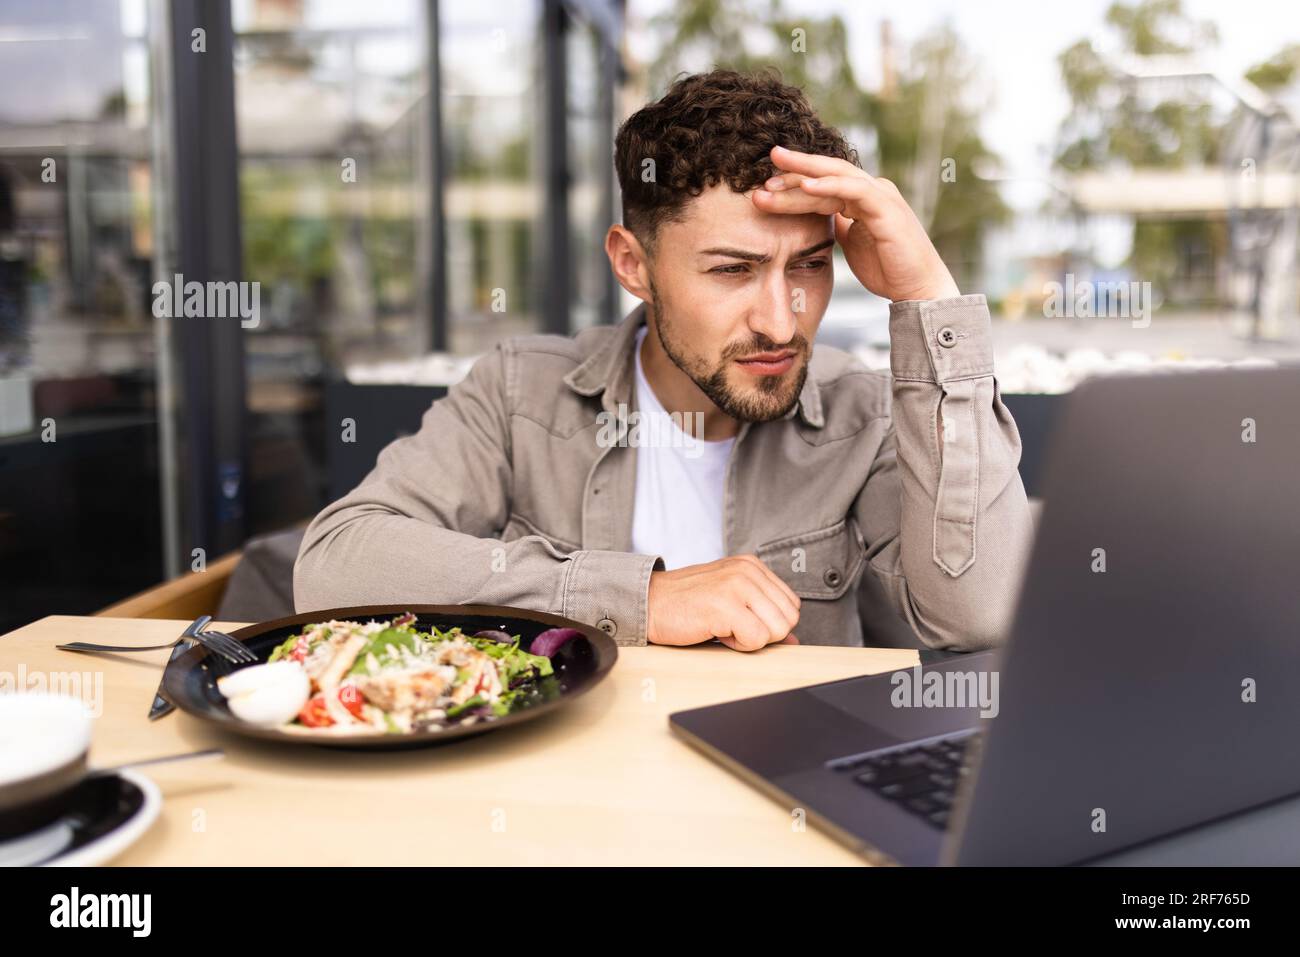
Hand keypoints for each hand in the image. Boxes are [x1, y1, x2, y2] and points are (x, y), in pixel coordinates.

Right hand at [647, 555, 800, 651]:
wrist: (648, 603)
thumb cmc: (686, 603)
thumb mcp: (731, 601)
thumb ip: (763, 615)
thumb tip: (795, 641)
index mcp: (752, 565)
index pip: (791, 605)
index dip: (769, 623)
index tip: (740, 620)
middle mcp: (748, 570)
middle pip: (789, 619)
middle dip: (764, 633)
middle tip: (731, 626)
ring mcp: (737, 585)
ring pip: (778, 630)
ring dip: (751, 639)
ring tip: (723, 627)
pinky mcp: (725, 605)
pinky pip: (757, 640)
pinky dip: (738, 645)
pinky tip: (716, 632)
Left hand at [752, 145, 959, 302]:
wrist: (917, 289)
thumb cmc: (888, 268)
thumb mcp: (852, 243)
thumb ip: (838, 224)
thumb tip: (818, 217)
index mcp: (862, 198)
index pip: (824, 182)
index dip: (795, 181)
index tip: (766, 184)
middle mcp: (872, 191)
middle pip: (827, 172)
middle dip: (795, 167)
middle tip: (768, 159)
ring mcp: (881, 196)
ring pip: (837, 176)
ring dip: (804, 174)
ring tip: (776, 174)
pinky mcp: (887, 209)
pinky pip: (855, 190)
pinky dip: (830, 186)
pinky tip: (807, 185)